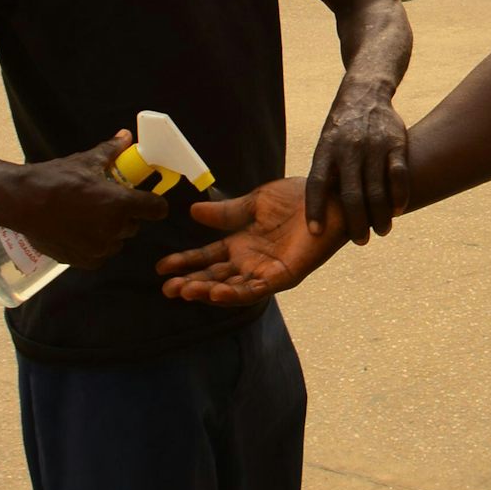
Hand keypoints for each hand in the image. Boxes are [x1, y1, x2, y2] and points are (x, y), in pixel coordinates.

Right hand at [0, 131, 172, 267]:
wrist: (22, 201)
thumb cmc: (56, 179)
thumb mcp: (86, 161)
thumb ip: (111, 151)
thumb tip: (126, 136)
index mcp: (120, 204)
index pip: (157, 209)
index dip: (153, 203)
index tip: (145, 199)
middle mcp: (114, 229)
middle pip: (134, 225)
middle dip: (125, 215)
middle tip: (107, 203)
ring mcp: (99, 248)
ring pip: (117, 241)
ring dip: (110, 232)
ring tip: (90, 217)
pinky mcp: (83, 261)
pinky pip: (100, 255)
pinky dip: (94, 246)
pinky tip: (79, 231)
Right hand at [157, 177, 346, 303]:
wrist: (328, 196)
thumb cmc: (297, 198)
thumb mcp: (254, 203)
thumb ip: (226, 212)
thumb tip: (192, 211)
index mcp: (241, 243)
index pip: (207, 258)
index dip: (185, 263)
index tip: (161, 267)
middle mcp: (251, 261)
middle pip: (215, 278)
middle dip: (190, 284)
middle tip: (167, 289)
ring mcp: (266, 271)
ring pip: (232, 289)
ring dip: (209, 292)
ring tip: (186, 291)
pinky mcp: (284, 276)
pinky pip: (257, 290)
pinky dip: (236, 293)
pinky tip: (217, 292)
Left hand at [306, 82, 407, 244]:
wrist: (365, 94)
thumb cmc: (341, 131)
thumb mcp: (325, 146)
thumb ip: (327, 175)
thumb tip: (321, 215)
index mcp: (326, 149)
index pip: (317, 183)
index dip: (315, 209)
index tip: (316, 233)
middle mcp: (348, 148)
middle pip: (351, 194)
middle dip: (356, 223)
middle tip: (360, 241)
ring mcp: (373, 145)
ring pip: (377, 190)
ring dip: (380, 216)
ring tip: (381, 231)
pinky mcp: (396, 143)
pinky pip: (399, 175)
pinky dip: (399, 196)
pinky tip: (398, 210)